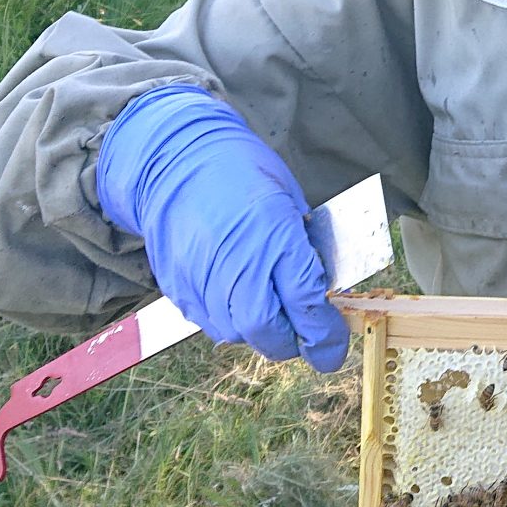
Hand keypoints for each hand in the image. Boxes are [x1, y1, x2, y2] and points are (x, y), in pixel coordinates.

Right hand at [95, 86, 348, 370]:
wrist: (174, 161)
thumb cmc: (239, 171)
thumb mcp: (289, 199)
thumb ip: (303, 249)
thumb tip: (320, 289)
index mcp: (274, 236)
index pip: (306, 303)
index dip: (324, 334)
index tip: (332, 345)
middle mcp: (237, 265)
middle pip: (268, 332)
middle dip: (291, 342)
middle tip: (303, 335)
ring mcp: (201, 280)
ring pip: (237, 333)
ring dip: (260, 333)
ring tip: (270, 311)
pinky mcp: (178, 287)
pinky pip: (210, 323)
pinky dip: (230, 321)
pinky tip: (238, 299)